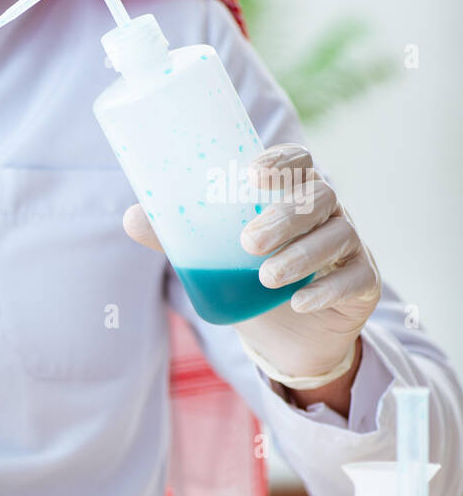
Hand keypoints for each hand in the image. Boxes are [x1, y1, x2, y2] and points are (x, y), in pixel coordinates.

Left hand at [123, 143, 380, 390]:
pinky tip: (299, 302)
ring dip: (301, 255)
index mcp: (291, 194)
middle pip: (319, 197)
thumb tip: (131, 216)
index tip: (253, 173)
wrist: (289, 336)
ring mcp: (350, 246)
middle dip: (284, 216)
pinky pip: (355, 278)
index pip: (299, 161)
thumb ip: (178, 236)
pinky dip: (326, 289)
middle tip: (247, 242)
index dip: (282, 160)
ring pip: (339, 235)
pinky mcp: (364, 282)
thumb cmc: (250, 279)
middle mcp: (327, 213)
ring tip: (266, 277)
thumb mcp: (214, 257)